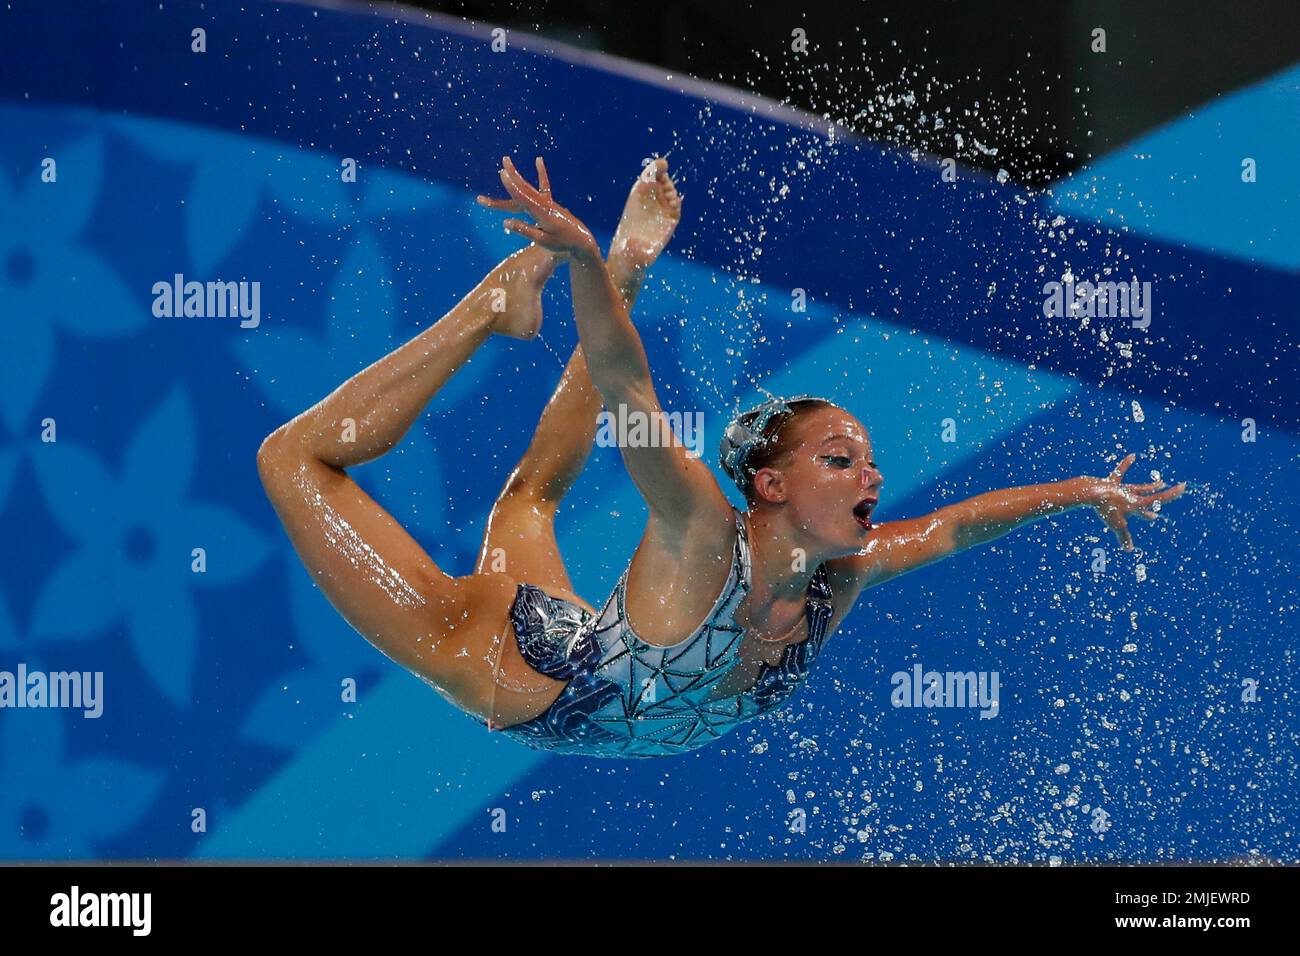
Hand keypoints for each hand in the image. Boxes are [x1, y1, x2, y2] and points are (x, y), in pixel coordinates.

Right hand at [477, 156, 599, 261]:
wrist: (581, 240)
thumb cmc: (562, 243)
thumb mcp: (542, 240)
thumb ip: (524, 230)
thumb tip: (505, 222)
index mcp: (541, 213)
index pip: (523, 197)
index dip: (512, 186)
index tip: (503, 173)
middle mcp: (544, 204)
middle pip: (524, 188)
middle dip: (512, 175)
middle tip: (504, 159)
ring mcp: (547, 202)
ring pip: (529, 187)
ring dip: (517, 175)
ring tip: (507, 161)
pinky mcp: (550, 203)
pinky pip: (544, 185)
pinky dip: (541, 173)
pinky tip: (539, 160)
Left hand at [1085, 453, 1186, 550]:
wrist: (1092, 493)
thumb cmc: (1105, 509)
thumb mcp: (1116, 525)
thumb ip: (1124, 536)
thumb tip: (1129, 550)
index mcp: (1136, 504)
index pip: (1158, 500)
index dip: (1171, 494)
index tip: (1183, 487)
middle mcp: (1132, 495)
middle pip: (1150, 496)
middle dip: (1164, 495)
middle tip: (1177, 491)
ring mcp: (1122, 488)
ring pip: (1139, 487)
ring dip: (1151, 486)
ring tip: (1161, 483)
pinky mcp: (1111, 483)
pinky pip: (1120, 472)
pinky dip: (1125, 464)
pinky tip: (1132, 456)